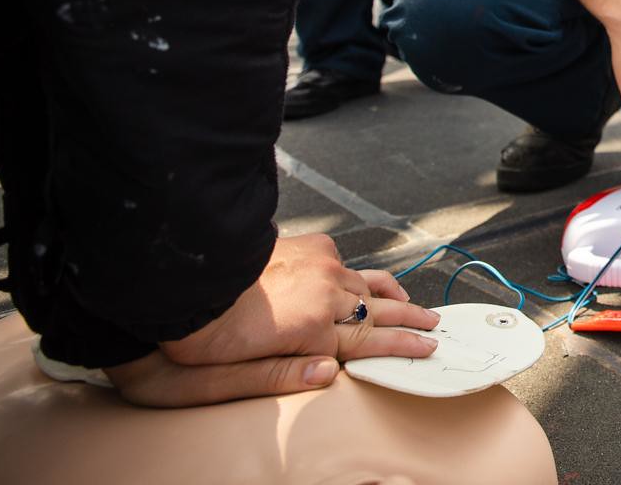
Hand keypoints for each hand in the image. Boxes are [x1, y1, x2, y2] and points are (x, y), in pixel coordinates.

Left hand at [113, 234, 438, 406]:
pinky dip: (361, 275)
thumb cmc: (204, 330)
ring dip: (391, 297)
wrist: (186, 276)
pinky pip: (345, 263)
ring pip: (367, 284)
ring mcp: (321, 265)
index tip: (427, 348)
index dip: (402, 347)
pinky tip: (367, 282)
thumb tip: (330, 375)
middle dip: (409, 321)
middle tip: (434, 325)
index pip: (370, 342)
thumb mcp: (234, 371)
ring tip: (412, 304)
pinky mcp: (312, 246)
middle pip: (378, 312)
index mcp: (312, 327)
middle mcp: (325, 292)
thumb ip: (284, 375)